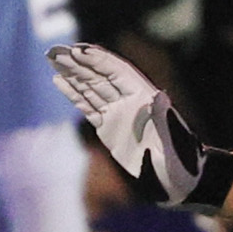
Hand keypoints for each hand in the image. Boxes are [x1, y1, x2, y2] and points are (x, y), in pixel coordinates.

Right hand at [47, 43, 232, 211]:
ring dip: (72, 74)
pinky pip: (88, 107)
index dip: (97, 60)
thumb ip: (163, 117)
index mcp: (144, 98)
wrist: (180, 180)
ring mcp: (118, 114)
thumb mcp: (173, 139)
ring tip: (53, 60)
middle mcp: (130, 101)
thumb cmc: (180, 160)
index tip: (76, 51)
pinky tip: (60, 83)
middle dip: (78, 62)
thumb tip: (159, 95)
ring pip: (91, 88)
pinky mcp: (109, 129)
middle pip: (99, 76)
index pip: (117, 73)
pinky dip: (73, 94)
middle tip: (54, 51)